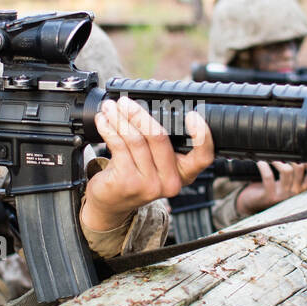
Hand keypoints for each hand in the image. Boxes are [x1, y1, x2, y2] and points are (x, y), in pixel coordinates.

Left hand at [82, 96, 214, 230]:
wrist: (112, 203)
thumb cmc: (134, 175)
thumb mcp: (155, 162)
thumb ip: (159, 141)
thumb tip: (146, 106)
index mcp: (184, 173)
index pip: (203, 157)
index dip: (202, 136)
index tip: (192, 115)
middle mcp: (170, 181)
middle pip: (159, 137)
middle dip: (138, 114)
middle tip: (125, 102)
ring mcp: (149, 184)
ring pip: (135, 139)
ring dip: (120, 118)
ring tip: (110, 108)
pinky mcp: (127, 182)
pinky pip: (119, 146)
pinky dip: (109, 129)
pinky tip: (103, 121)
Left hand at [236, 161, 306, 217]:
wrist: (254, 204)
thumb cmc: (271, 190)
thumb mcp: (287, 184)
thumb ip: (295, 173)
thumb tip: (300, 154)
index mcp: (300, 190)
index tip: (302, 155)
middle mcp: (294, 194)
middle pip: (299, 169)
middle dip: (291, 157)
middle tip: (283, 154)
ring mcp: (282, 196)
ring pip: (286, 171)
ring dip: (278, 161)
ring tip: (271, 158)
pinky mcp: (269, 196)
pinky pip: (268, 176)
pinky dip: (264, 167)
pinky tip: (261, 163)